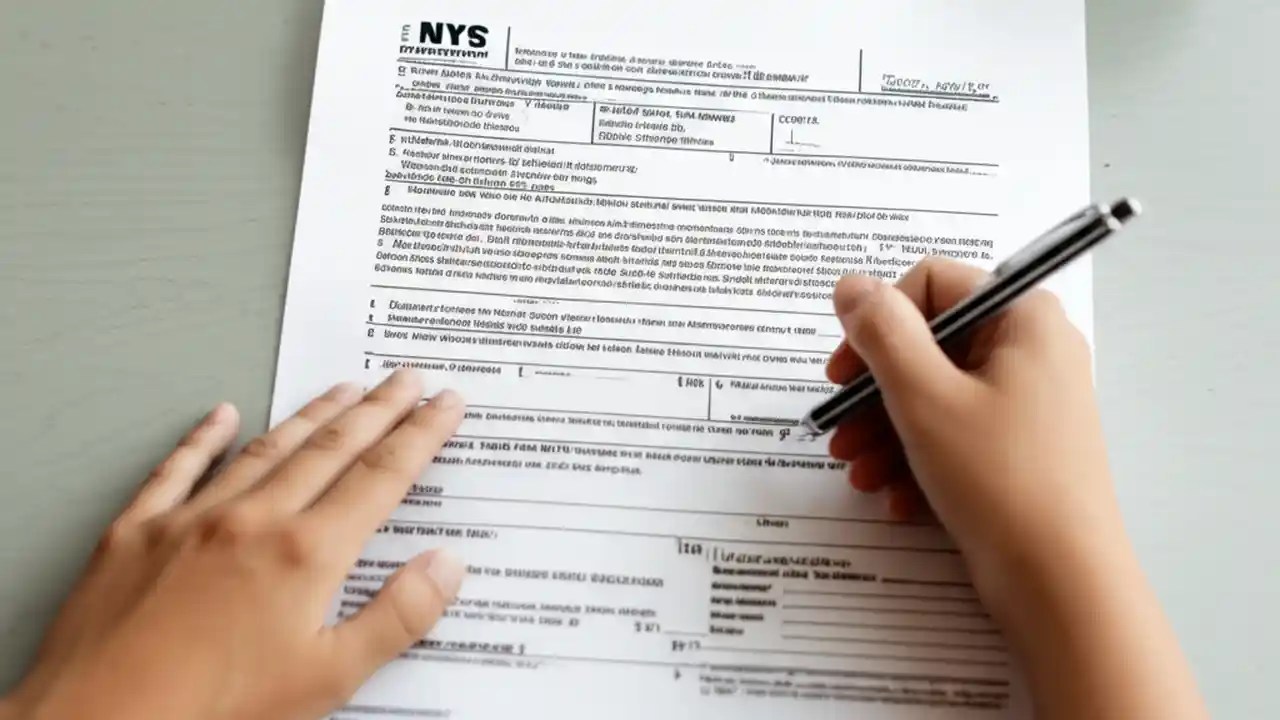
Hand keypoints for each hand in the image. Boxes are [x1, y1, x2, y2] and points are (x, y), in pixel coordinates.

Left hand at [0, 369, 465, 719]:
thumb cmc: (212, 714)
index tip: (444, 405)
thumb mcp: (327, 680)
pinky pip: (176, 469)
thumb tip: (447, 565)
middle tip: (406, 378)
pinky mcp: (136, 534)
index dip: (420, 436)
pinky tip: (220, 416)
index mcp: (306, 555)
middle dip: (378, 410)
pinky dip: (202, 439)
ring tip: (343, 389)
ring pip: (266, 450)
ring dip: (312, 416)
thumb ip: (396, 618)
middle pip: (332, 449)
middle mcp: (252, 521)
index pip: (381, 477)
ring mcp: (191, 521)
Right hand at [826, 258, 1206, 719]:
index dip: (877, 323)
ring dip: (885, 430)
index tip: (843, 372)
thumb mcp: (924, 397)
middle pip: (928, 345)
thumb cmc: (1001, 480)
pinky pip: (954, 434)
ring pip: (934, 394)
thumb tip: (851, 286)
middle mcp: (1031, 351)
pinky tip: (894, 496)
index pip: (931, 284)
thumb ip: (882, 333)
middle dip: (874, 390)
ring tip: (857, 471)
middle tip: (840, 429)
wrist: (1060, 583)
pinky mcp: (1019, 448)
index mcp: (1022, 319)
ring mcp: (1028, 402)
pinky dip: (916, 459)